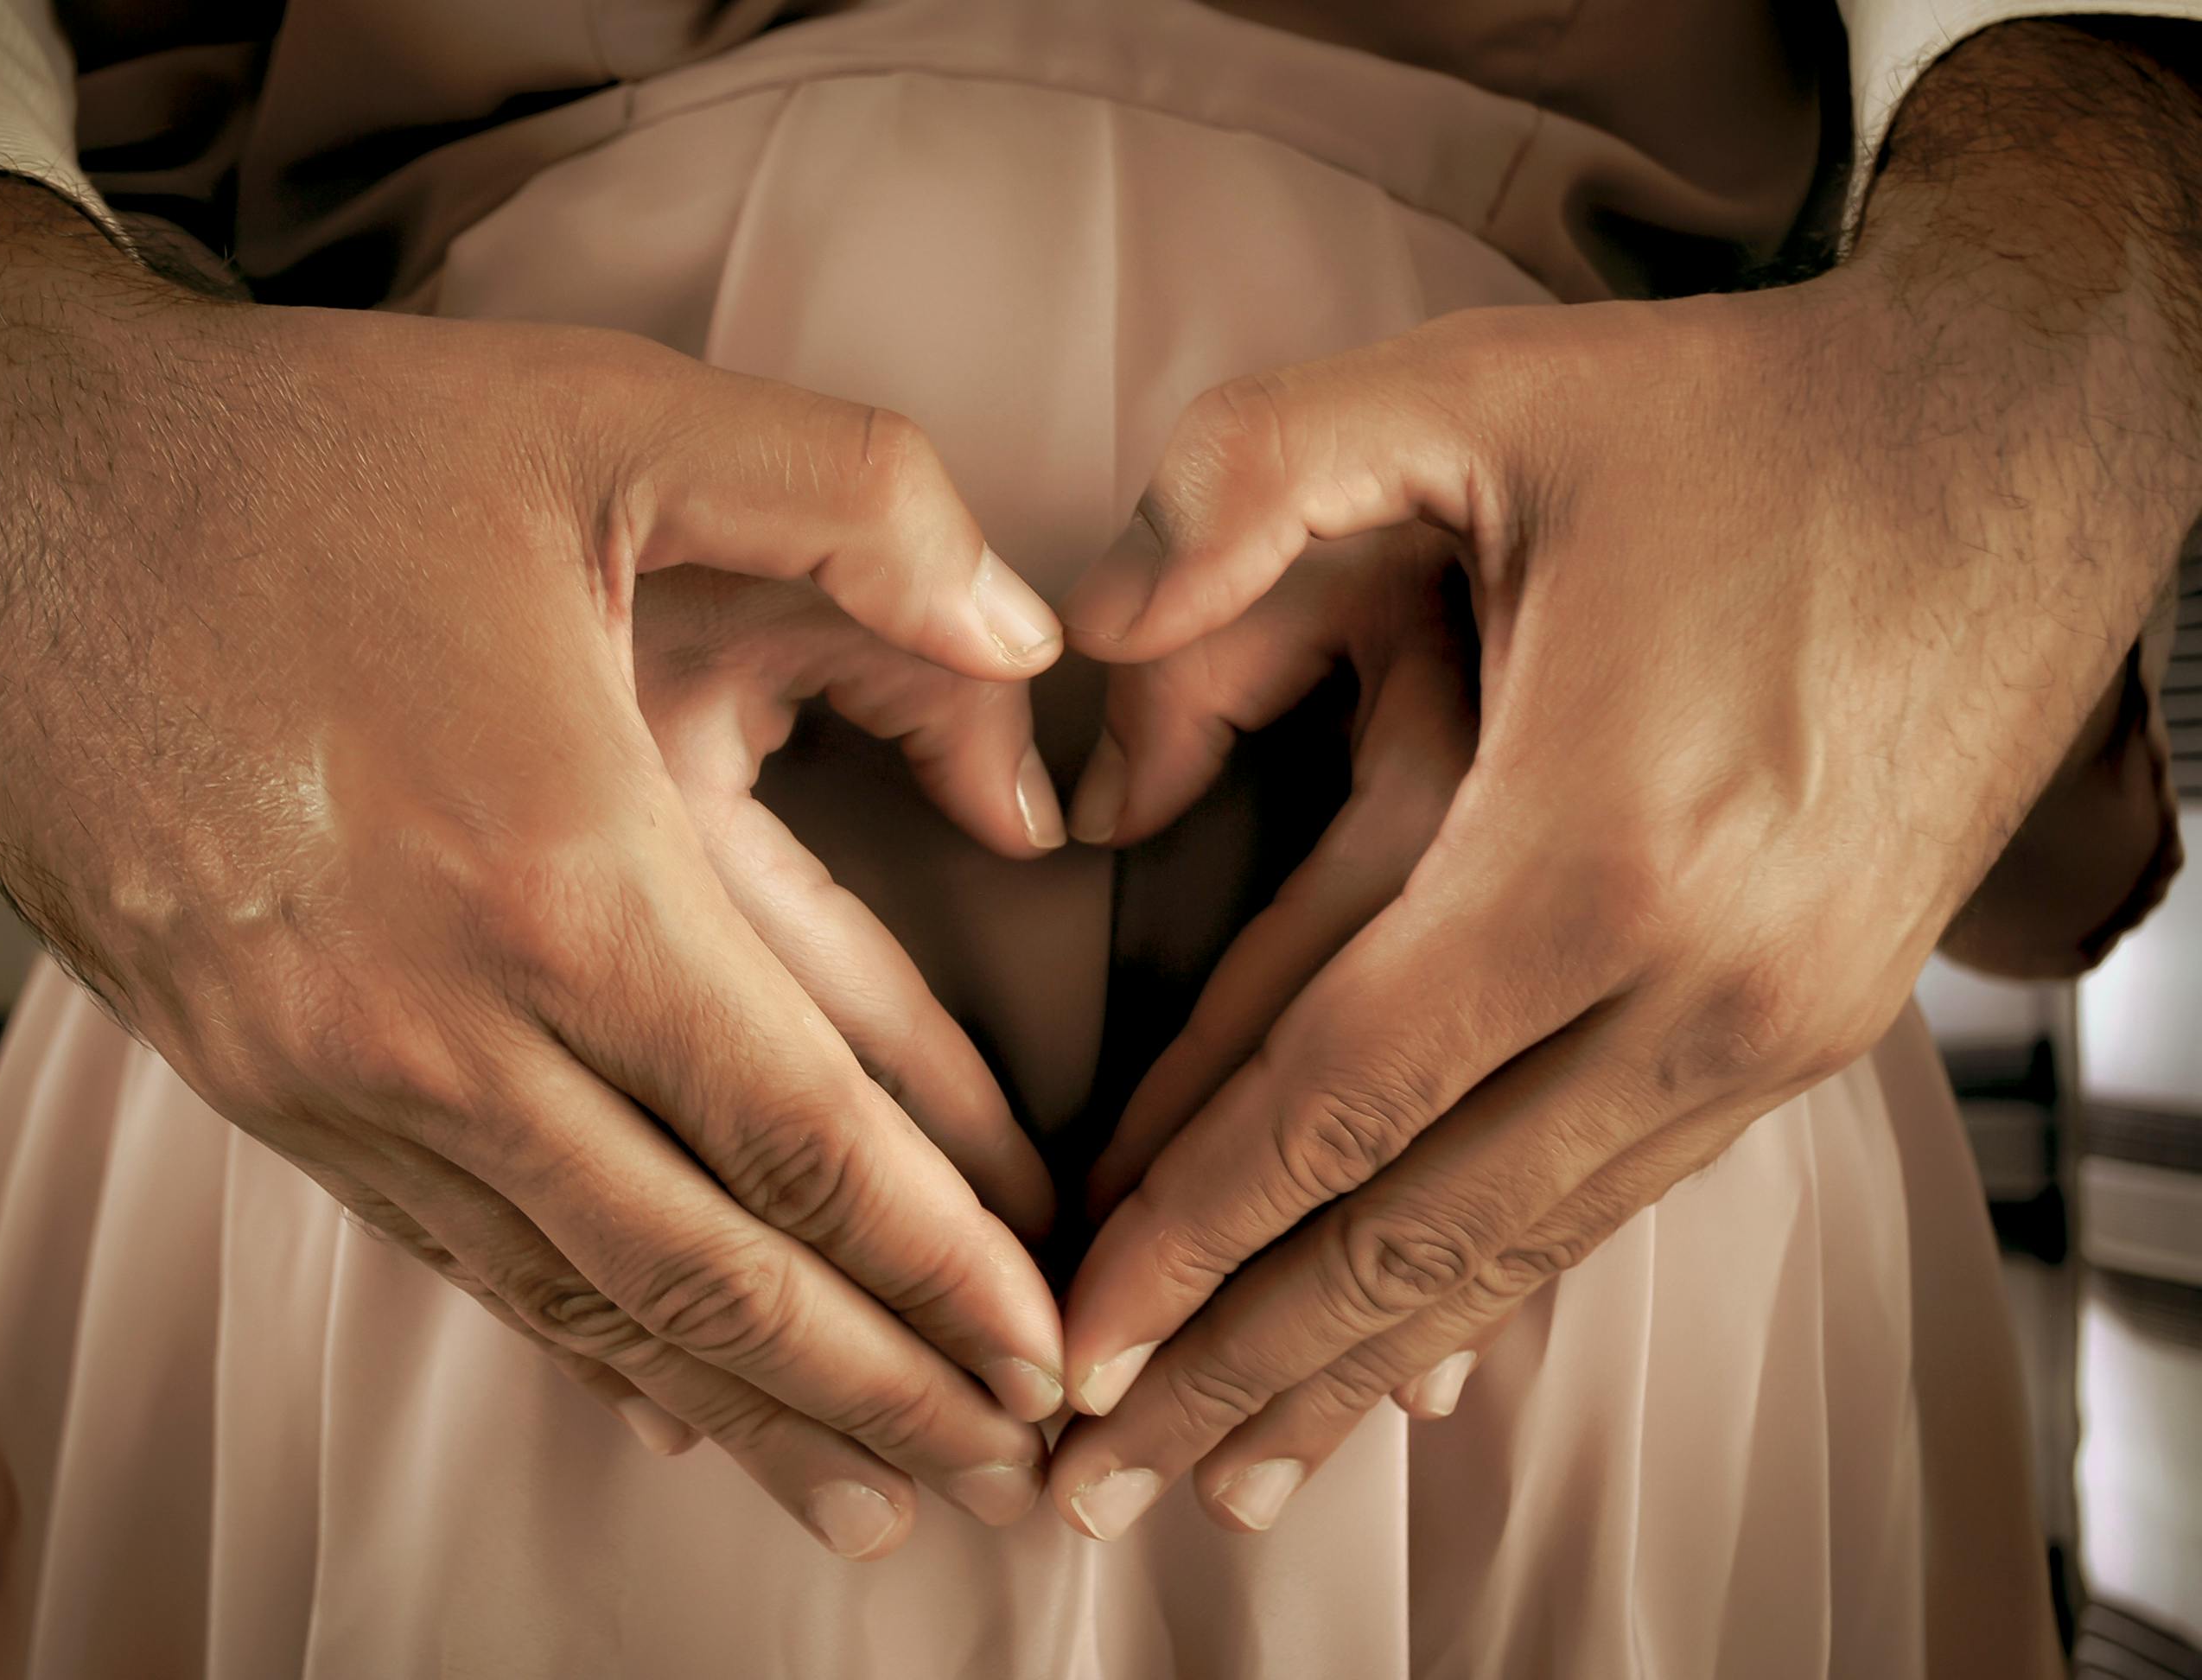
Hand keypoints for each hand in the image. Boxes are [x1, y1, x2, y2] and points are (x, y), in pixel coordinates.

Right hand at [0, 175, 1071, 1557]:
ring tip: (870, 1489)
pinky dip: (576, 1337)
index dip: (941, 1263)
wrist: (2, 494)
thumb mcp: (609, 409)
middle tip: (1009, 1471)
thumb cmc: (310, 450)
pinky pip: (448, 1250)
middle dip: (875, 1387)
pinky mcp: (246, 1076)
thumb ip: (862, 502)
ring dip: (740, 1407)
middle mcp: (436, 1015)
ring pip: (574, 1294)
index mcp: (557, 867)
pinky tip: (663, 1396)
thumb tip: (1029, 641)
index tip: (1044, 1352)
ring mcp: (323, 1069)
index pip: (798, 1132)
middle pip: (702, 1267)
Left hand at [1043, 22, 2201, 1540]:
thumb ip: (1243, 492)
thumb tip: (1085, 664)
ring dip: (1357, 1368)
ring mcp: (1774, 1028)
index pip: (1335, 1093)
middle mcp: (1702, 985)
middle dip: (1240, 1362)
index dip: (1184, 1226)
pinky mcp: (1805, 1027)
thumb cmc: (1738, 419)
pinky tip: (1408, 1373)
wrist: (2025, 447)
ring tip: (1226, 1471)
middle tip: (1091, 1480)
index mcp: (1600, 846)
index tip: (1064, 1332)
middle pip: (1417, 1227)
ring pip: (1519, 1247)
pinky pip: (1607, 1200)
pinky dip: (1486, 1295)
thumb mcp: (1467, 392)